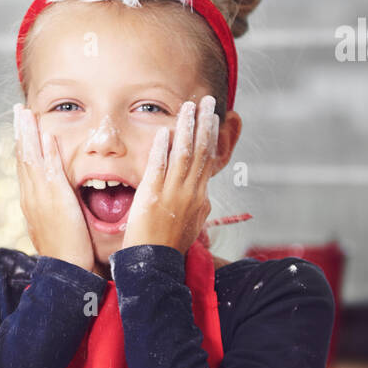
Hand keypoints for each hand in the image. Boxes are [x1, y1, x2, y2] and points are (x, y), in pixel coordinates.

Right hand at [13, 103, 94, 272]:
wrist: (65, 271)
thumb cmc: (67, 254)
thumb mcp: (56, 227)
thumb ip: (54, 212)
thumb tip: (57, 204)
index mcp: (31, 203)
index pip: (25, 168)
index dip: (23, 146)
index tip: (23, 129)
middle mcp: (31, 197)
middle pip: (22, 158)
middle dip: (21, 133)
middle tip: (18, 111)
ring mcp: (39, 197)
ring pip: (30, 158)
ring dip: (29, 133)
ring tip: (25, 112)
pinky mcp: (53, 199)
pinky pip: (48, 169)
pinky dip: (46, 150)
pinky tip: (47, 134)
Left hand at [122, 95, 218, 254]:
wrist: (155, 266)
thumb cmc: (168, 248)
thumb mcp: (192, 228)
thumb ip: (198, 212)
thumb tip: (206, 203)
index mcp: (200, 199)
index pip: (208, 162)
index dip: (211, 138)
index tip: (213, 119)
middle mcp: (191, 193)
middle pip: (201, 151)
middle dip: (204, 123)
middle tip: (208, 101)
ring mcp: (173, 193)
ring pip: (184, 154)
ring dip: (187, 127)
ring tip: (189, 106)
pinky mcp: (154, 195)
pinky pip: (160, 167)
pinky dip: (163, 148)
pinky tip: (165, 131)